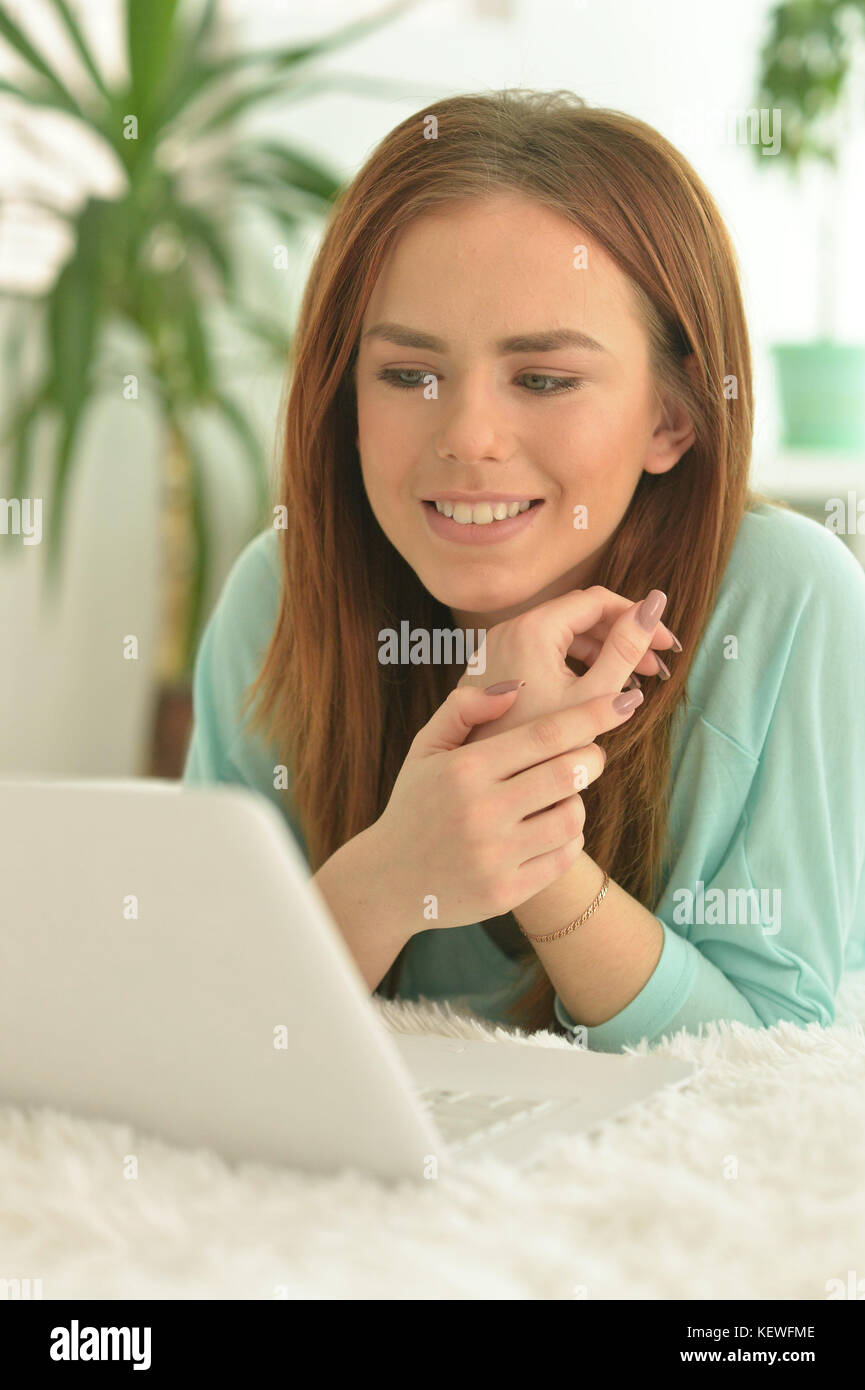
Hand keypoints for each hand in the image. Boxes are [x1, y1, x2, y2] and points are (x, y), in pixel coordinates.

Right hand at [366, 681, 643, 933]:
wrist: (388, 880)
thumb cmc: (416, 803)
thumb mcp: (426, 748)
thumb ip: (463, 708)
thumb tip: (513, 689)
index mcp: (463, 770)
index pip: (544, 735)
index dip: (591, 715)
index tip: (624, 702)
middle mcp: (480, 812)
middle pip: (569, 773)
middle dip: (593, 756)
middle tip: (591, 752)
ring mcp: (495, 856)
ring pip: (572, 815)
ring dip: (578, 799)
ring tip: (561, 794)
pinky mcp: (507, 892)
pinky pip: (564, 856)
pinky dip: (568, 837)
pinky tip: (549, 828)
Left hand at [459, 586, 672, 742]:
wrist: (487, 783)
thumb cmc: (539, 747)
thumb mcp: (593, 697)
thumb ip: (626, 649)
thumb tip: (656, 604)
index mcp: (533, 628)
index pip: (599, 601)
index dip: (639, 618)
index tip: (667, 647)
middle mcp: (510, 627)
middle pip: (580, 615)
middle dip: (621, 636)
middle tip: (655, 668)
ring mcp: (498, 646)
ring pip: (561, 634)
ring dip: (599, 651)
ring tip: (632, 682)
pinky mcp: (495, 665)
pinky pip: (541, 650)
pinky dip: (572, 663)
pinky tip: (596, 689)